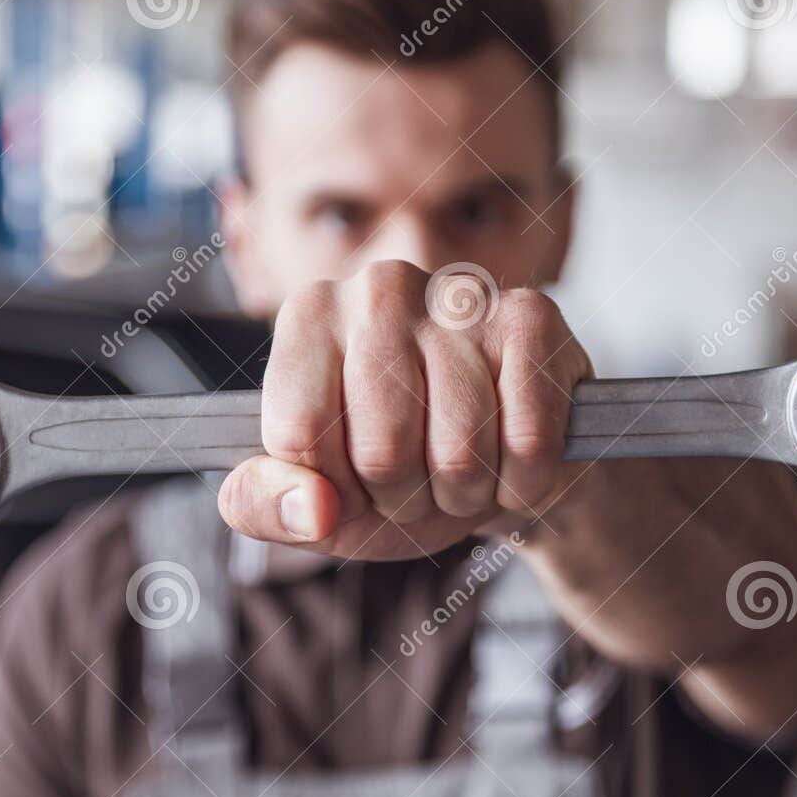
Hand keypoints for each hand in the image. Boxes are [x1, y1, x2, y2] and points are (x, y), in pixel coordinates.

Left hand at [219, 260, 590, 560]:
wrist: (499, 460)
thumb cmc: (395, 472)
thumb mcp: (314, 501)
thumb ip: (265, 506)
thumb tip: (310, 509)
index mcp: (308, 317)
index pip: (300, 434)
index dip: (331, 492)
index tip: (348, 483)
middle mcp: (377, 288)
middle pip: (383, 451)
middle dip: (404, 499)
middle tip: (415, 483)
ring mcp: (459, 296)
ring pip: (460, 453)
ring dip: (465, 495)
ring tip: (461, 472)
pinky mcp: (531, 318)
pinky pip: (527, 441)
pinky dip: (521, 482)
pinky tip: (510, 459)